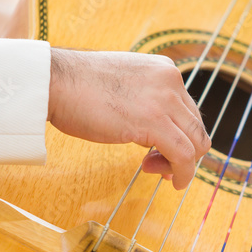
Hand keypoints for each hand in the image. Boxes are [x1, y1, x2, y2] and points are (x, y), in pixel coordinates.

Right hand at [47, 48, 210, 188]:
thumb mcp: (123, 86)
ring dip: (182, 165)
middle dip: (184, 151)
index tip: (161, 151)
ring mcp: (165, 100)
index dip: (180, 135)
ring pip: (195, 142)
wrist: (55, 81)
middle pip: (196, 127)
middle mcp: (171, 80)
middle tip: (159, 166)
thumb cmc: (76, 87)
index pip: (188, 109)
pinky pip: (184, 155)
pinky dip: (184, 173)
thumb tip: (153, 134)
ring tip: (155, 171)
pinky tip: (172, 181)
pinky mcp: (154, 122)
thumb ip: (144, 103)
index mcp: (164, 69)